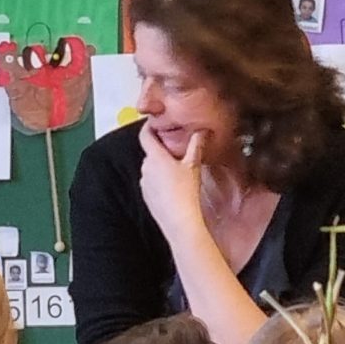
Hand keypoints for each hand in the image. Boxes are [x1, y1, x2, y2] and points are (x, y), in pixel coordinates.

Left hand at [138, 128, 208, 245]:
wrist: (179, 220)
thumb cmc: (186, 191)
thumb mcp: (193, 165)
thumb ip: (196, 145)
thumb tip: (200, 131)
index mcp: (155, 157)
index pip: (145, 135)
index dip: (148, 127)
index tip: (155, 123)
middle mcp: (145, 168)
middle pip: (150, 152)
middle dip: (161, 149)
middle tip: (177, 149)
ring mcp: (144, 183)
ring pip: (151, 168)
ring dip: (161, 166)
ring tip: (178, 169)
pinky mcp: (146, 196)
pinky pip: (151, 182)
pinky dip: (159, 180)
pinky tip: (174, 187)